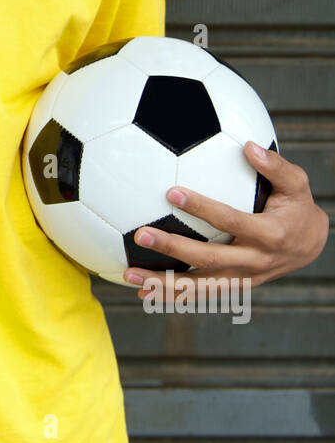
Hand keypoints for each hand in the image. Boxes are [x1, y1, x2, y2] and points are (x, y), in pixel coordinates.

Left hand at [123, 140, 329, 297]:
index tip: (172, 192)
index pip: (230, 221)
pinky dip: (172, 296)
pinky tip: (143, 291)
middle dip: (173, 249)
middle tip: (140, 235)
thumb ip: (276, 166)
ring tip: (131, 276)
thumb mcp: (297, 184)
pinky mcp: (235, 287)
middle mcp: (254, 262)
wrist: (311, 246)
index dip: (202, 208)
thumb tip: (249, 146)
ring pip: (201, 287)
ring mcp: (243, 279)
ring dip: (164, 284)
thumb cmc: (298, 207)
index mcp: (269, 235)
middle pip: (208, 259)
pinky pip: (201, 294)